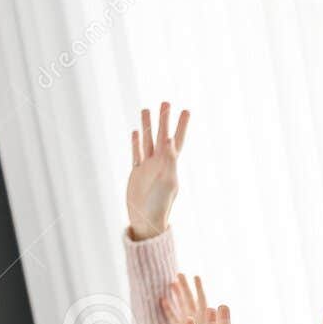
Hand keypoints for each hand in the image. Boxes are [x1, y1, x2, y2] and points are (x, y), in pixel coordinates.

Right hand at [127, 102, 188, 240]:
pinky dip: (136, 142)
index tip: (186, 110)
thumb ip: (169, 160)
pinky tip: (136, 132)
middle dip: (164, 120)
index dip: (182, 125)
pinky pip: (136, 153)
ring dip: (147, 126)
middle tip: (166, 102)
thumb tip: (169, 139)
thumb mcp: (167, 181)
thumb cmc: (160, 205)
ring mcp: (147, 167)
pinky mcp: (136, 173)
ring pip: (147, 141)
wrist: (146, 221)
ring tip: (146, 109)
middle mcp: (160, 164)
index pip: (177, 140)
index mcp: (171, 165)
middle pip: (162, 136)